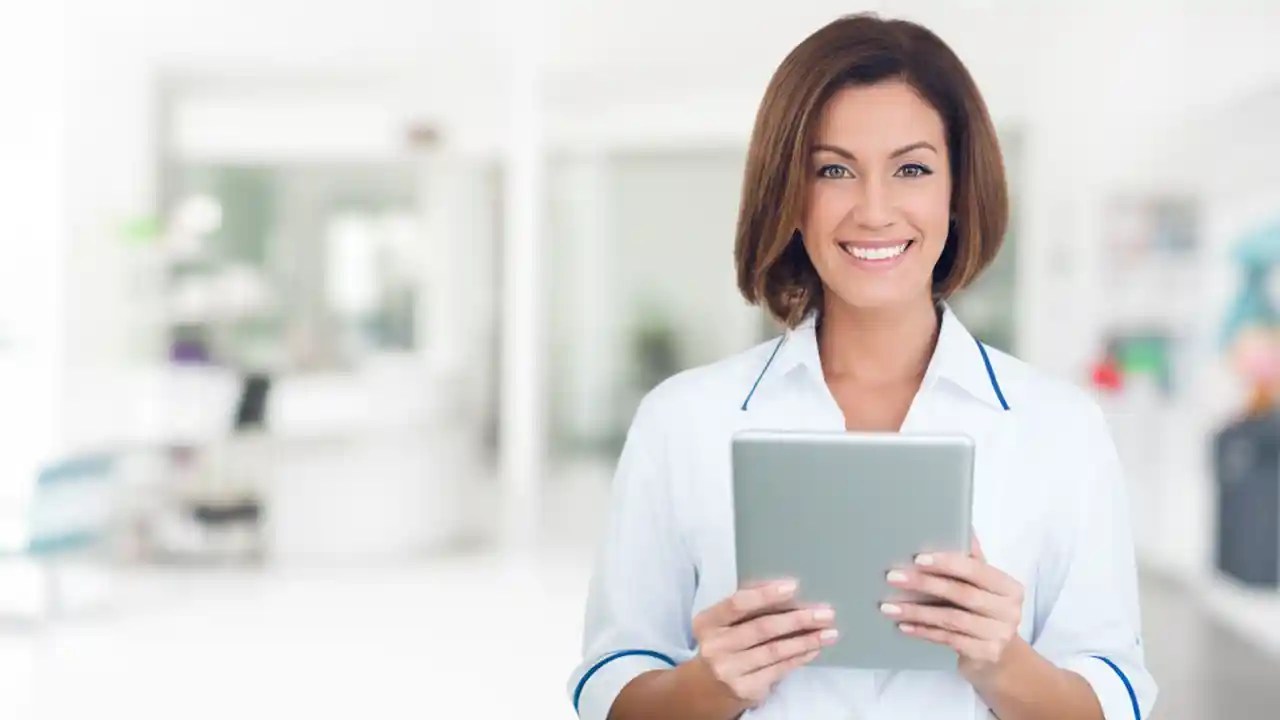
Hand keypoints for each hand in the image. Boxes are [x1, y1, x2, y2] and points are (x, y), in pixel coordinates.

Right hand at [691, 579, 838, 708]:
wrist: (708, 687)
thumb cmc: (724, 643)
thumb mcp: (724, 621)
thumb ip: (749, 603)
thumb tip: (785, 588)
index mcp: (707, 622)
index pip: (737, 604)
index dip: (766, 595)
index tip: (793, 587)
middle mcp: (715, 647)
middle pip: (762, 628)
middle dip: (797, 619)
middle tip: (825, 613)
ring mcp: (729, 671)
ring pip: (775, 651)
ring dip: (806, 640)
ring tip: (829, 632)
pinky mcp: (745, 689)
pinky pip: (780, 669)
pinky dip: (800, 656)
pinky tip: (814, 648)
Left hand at [879, 534, 1023, 681]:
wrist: (996, 658)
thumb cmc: (984, 612)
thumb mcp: (982, 586)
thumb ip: (972, 559)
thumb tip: (963, 524)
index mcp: (1009, 587)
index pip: (976, 570)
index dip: (947, 563)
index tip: (918, 558)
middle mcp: (1009, 611)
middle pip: (962, 593)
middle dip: (925, 584)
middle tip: (893, 577)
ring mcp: (999, 635)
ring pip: (951, 619)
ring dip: (917, 611)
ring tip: (889, 606)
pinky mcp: (985, 654)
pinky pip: (948, 639)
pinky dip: (923, 631)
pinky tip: (903, 626)